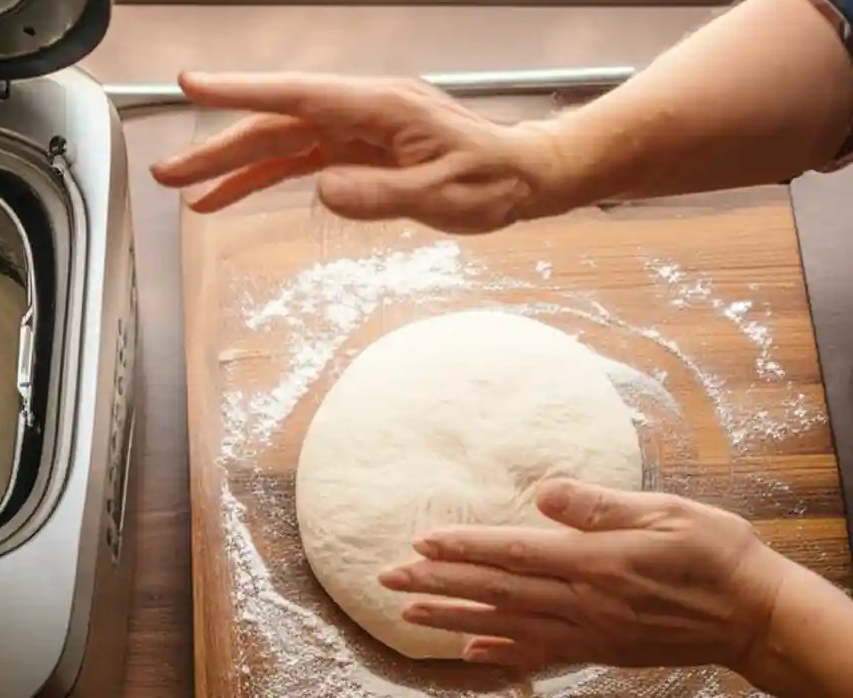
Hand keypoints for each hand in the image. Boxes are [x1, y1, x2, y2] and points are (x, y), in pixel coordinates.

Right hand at [149, 71, 564, 233]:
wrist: (521, 177)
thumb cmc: (492, 180)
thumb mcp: (443, 195)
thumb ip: (380, 194)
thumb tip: (322, 191)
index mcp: (379, 108)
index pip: (297, 96)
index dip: (241, 91)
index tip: (193, 84)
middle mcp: (358, 113)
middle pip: (274, 125)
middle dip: (218, 147)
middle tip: (168, 172)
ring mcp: (352, 132)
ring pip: (278, 144)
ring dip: (230, 166)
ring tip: (185, 191)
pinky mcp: (352, 154)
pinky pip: (295, 163)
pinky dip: (259, 180)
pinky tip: (227, 198)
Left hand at [377, 478, 791, 672]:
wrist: (756, 616)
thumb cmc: (716, 554)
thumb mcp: (666, 513)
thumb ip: (600, 505)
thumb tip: (544, 491)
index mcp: (597, 562)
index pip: (514, 553)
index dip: (463, 548)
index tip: (420, 543)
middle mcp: (584, 602)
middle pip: (497, 592)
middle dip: (439, 584)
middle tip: (389, 578)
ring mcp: (589, 632)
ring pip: (507, 626)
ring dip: (454, 619)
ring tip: (408, 612)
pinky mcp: (600, 650)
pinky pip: (540, 655)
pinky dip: (500, 655)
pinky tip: (469, 654)